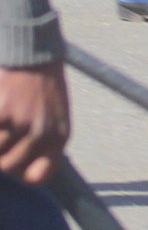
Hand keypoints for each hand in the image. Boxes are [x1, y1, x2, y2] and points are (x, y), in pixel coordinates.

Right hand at [0, 60, 69, 184]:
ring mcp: (21, 124)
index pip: (41, 174)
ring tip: (5, 116)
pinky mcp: (2, 114)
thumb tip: (25, 172)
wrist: (34, 54)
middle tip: (5, 132)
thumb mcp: (55, 114)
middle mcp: (42, 133)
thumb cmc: (43, 86)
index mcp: (59, 136)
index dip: (23, 173)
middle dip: (1, 154)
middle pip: (8, 166)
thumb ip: (43, 141)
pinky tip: (0, 106)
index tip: (17, 164)